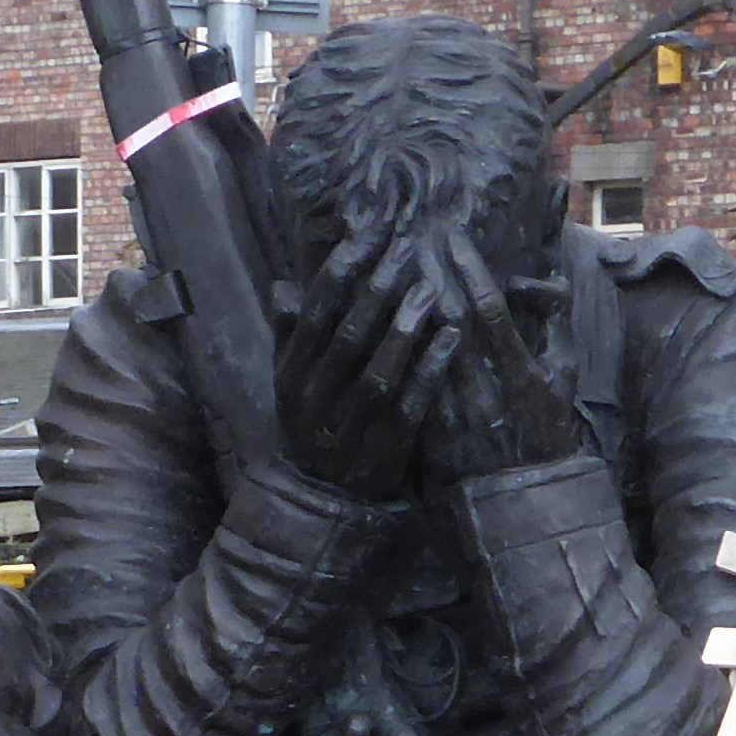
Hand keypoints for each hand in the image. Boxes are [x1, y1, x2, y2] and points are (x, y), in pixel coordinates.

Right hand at [273, 232, 460, 503]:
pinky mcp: (383, 451)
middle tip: (408, 250)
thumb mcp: (291, 383)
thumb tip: (283, 287)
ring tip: (430, 289)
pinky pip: (409, 406)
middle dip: (378, 290)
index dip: (341, 270)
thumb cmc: (312, 426)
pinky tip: (451, 339)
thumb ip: (290, 336)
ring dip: (406, 329)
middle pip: (348, 336)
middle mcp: (316, 399)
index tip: (368, 234)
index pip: (315, 313)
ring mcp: (349, 428)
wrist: (322, 501)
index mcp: (292, 374)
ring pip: (378, 372)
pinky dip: (430, 371)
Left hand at [413, 228, 579, 487]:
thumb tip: (549, 278)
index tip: (452, 235)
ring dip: (404, 308)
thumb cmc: (547, 429)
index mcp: (522, 377)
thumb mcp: (563, 376)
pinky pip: (407, 388)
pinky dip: (394, 352)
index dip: (470, 269)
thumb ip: (557, 323)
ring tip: (387, 266)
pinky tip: (377, 323)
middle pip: (450, 322)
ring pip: (422, 353)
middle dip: (431, 274)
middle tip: (412, 234)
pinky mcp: (432, 438)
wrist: (526, 502)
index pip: (491, 311)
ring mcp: (457, 419)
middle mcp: (487, 395)